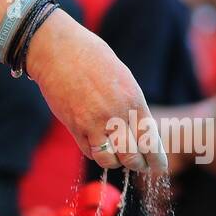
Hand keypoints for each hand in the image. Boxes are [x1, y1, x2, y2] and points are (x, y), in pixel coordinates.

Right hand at [25, 10, 166, 173]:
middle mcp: (116, 114)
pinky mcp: (74, 126)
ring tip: (114, 155)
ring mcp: (94, 122)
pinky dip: (94, 151)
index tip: (158, 166)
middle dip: (137, 164)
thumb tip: (140, 130)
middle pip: (133, 157)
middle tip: (137, 164)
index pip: (151, 141)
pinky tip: (95, 142)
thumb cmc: (91, 58)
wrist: (58, 49)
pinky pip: (89, 151)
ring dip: (114, 161)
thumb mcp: (122, 78)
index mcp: (133, 100)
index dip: (156, 159)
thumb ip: (132, 104)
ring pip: (110, 160)